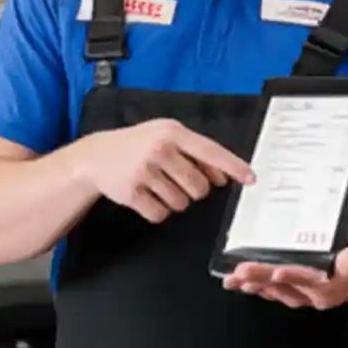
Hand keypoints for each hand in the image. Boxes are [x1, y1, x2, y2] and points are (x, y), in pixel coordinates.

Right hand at [76, 118, 254, 222]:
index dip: (233, 167)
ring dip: (175, 200)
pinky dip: (157, 211)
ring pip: (181, 203)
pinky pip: (160, 214)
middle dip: (194, 190)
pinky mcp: (131, 193)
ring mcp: (144, 171)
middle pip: (200, 187)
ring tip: (158, 185)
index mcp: (173, 132)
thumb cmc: (139, 144)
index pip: (212, 152)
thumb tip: (224, 175)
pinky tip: (147, 195)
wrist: (97, 155)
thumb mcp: (167, 136)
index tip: (250, 178)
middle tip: (177, 179)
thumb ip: (196, 152)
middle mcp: (160, 150)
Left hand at [221, 232, 347, 308]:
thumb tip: (347, 262)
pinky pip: (272, 289)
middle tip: (240, 272)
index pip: (306, 279)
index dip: (291, 276)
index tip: (276, 272)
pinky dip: (256, 285)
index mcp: (329, 286)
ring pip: (274, 289)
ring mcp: (302, 294)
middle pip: (283, 285)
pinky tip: (242, 281)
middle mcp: (312, 294)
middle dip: (261, 278)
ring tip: (233, 278)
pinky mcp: (294, 290)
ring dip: (253, 283)